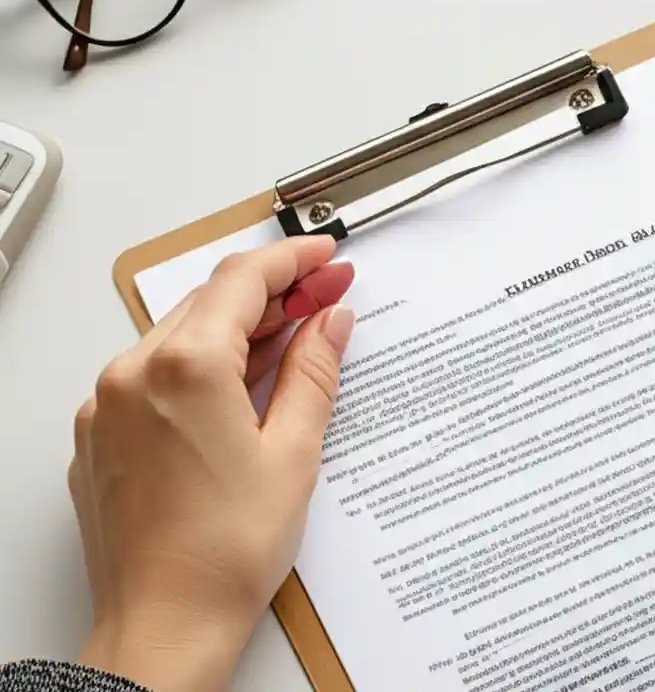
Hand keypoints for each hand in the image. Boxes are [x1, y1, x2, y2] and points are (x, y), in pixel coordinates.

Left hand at [70, 237, 355, 691]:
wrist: (164, 623)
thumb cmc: (224, 552)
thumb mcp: (293, 452)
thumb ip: (313, 373)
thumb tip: (329, 321)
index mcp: (185, 367)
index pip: (243, 280)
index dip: (292, 259)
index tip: (326, 257)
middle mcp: (132, 374)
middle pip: (209, 302)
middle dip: (272, 294)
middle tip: (325, 299)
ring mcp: (107, 406)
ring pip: (179, 338)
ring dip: (236, 331)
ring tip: (293, 346)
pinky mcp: (100, 436)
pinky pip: (153, 377)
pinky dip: (200, 368)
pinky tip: (240, 391)